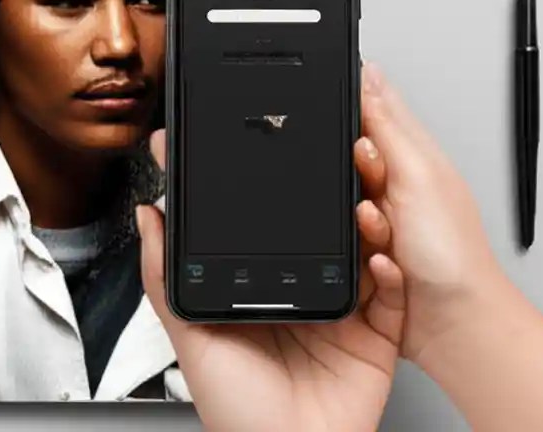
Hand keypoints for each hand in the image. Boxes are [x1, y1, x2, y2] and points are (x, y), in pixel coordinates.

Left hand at [138, 130, 405, 431]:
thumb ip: (166, 276)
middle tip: (342, 155)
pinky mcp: (377, 336)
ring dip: (370, 221)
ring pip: (367, 250)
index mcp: (265, 285)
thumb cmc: (237, 412)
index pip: (273, 223)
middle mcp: (306, 290)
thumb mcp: (191, 338)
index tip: (269, 138)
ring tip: (362, 203)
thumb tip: (149, 216)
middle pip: (330, 227)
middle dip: (340, 190)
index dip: (275, 184)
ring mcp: (345, 311)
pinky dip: (393, 273)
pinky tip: (381, 255)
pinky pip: (393, 296)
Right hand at [357, 62, 509, 366]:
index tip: (327, 105)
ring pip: (341, 201)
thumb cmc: (454, 255)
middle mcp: (401, 185)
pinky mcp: (368, 255)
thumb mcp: (418, 175)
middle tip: (369, 193)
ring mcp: (384, 222)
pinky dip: (357, 248)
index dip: (352, 103)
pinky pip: (342, 240)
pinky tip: (377, 258)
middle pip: (351, 158)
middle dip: (350, 173)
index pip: (378, 109)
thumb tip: (370, 75)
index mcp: (418, 155)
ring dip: (356, 218)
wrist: (452, 324)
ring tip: (380, 230)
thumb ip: (390, 126)